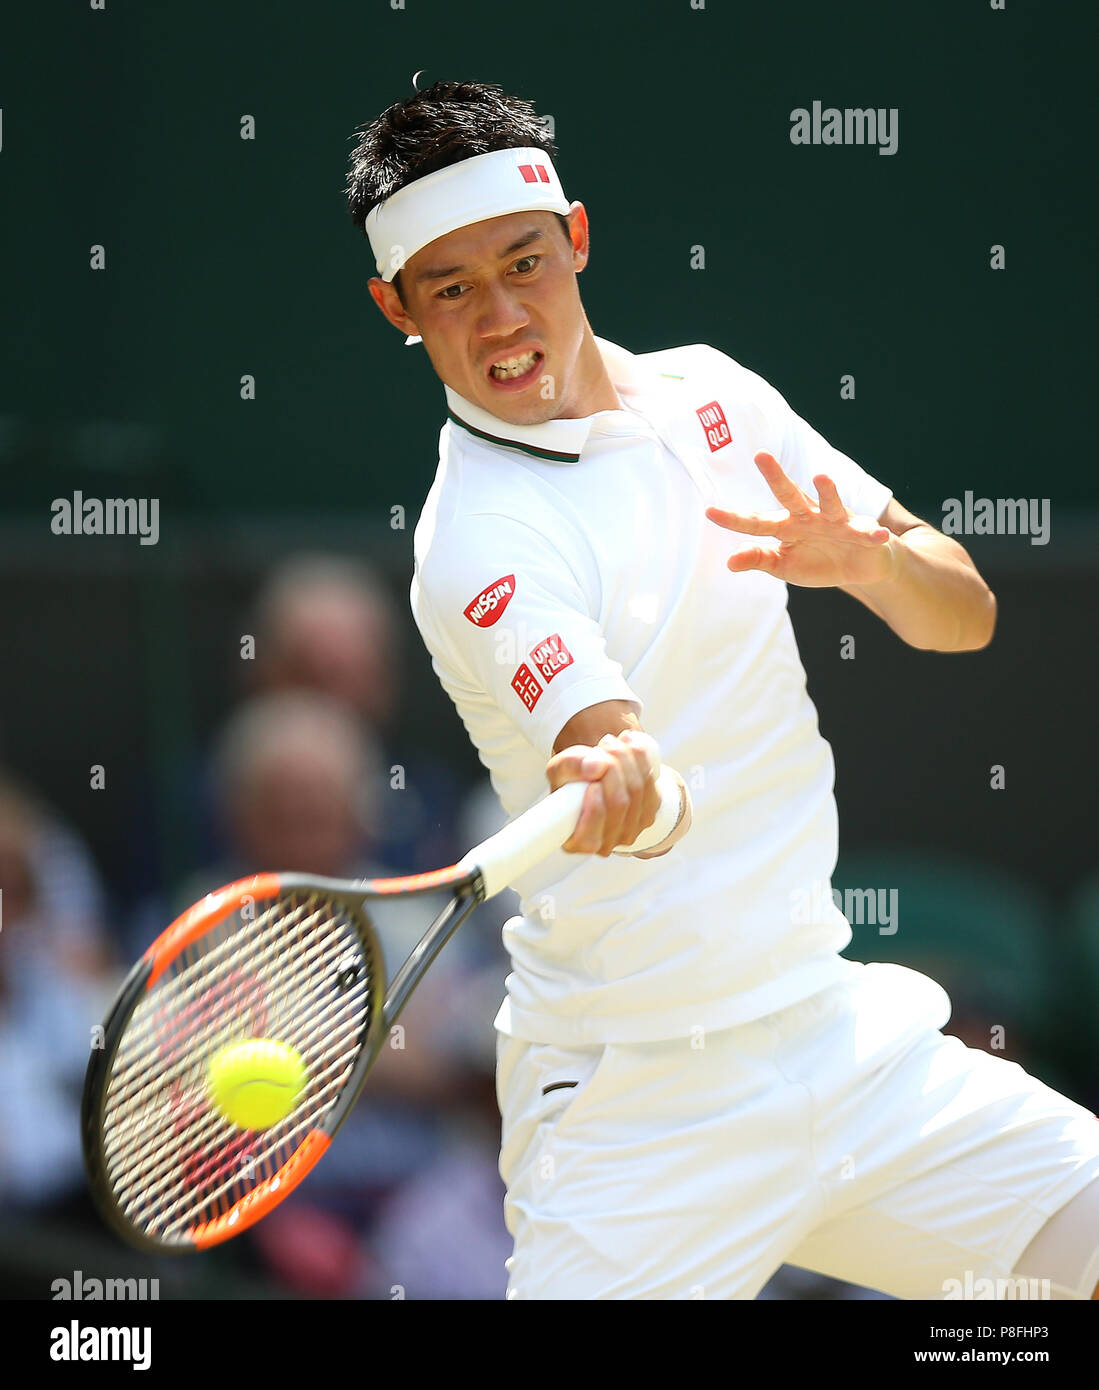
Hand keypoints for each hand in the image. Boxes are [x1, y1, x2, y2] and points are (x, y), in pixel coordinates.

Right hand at [546, 729, 661, 855]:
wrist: (594, 778)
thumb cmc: (571, 781)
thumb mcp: (560, 769)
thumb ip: (570, 766)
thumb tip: (595, 767)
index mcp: (576, 842)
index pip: (589, 837)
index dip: (594, 808)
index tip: (592, 783)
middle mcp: (604, 845)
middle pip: (618, 804)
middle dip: (612, 767)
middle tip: (603, 744)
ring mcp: (629, 832)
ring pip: (636, 791)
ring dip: (626, 758)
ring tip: (611, 742)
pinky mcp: (648, 815)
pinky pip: (651, 785)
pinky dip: (641, 760)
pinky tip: (630, 744)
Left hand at [705, 452, 893, 587]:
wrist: (859, 564)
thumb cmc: (818, 560)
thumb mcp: (784, 566)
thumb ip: (759, 560)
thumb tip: (729, 562)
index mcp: (786, 526)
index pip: (755, 523)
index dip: (734, 519)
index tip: (709, 511)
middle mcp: (808, 517)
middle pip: (789, 495)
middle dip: (775, 477)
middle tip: (760, 455)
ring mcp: (835, 521)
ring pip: (830, 503)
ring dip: (827, 491)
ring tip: (821, 477)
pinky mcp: (862, 531)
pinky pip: (866, 532)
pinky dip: (872, 533)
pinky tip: (877, 535)